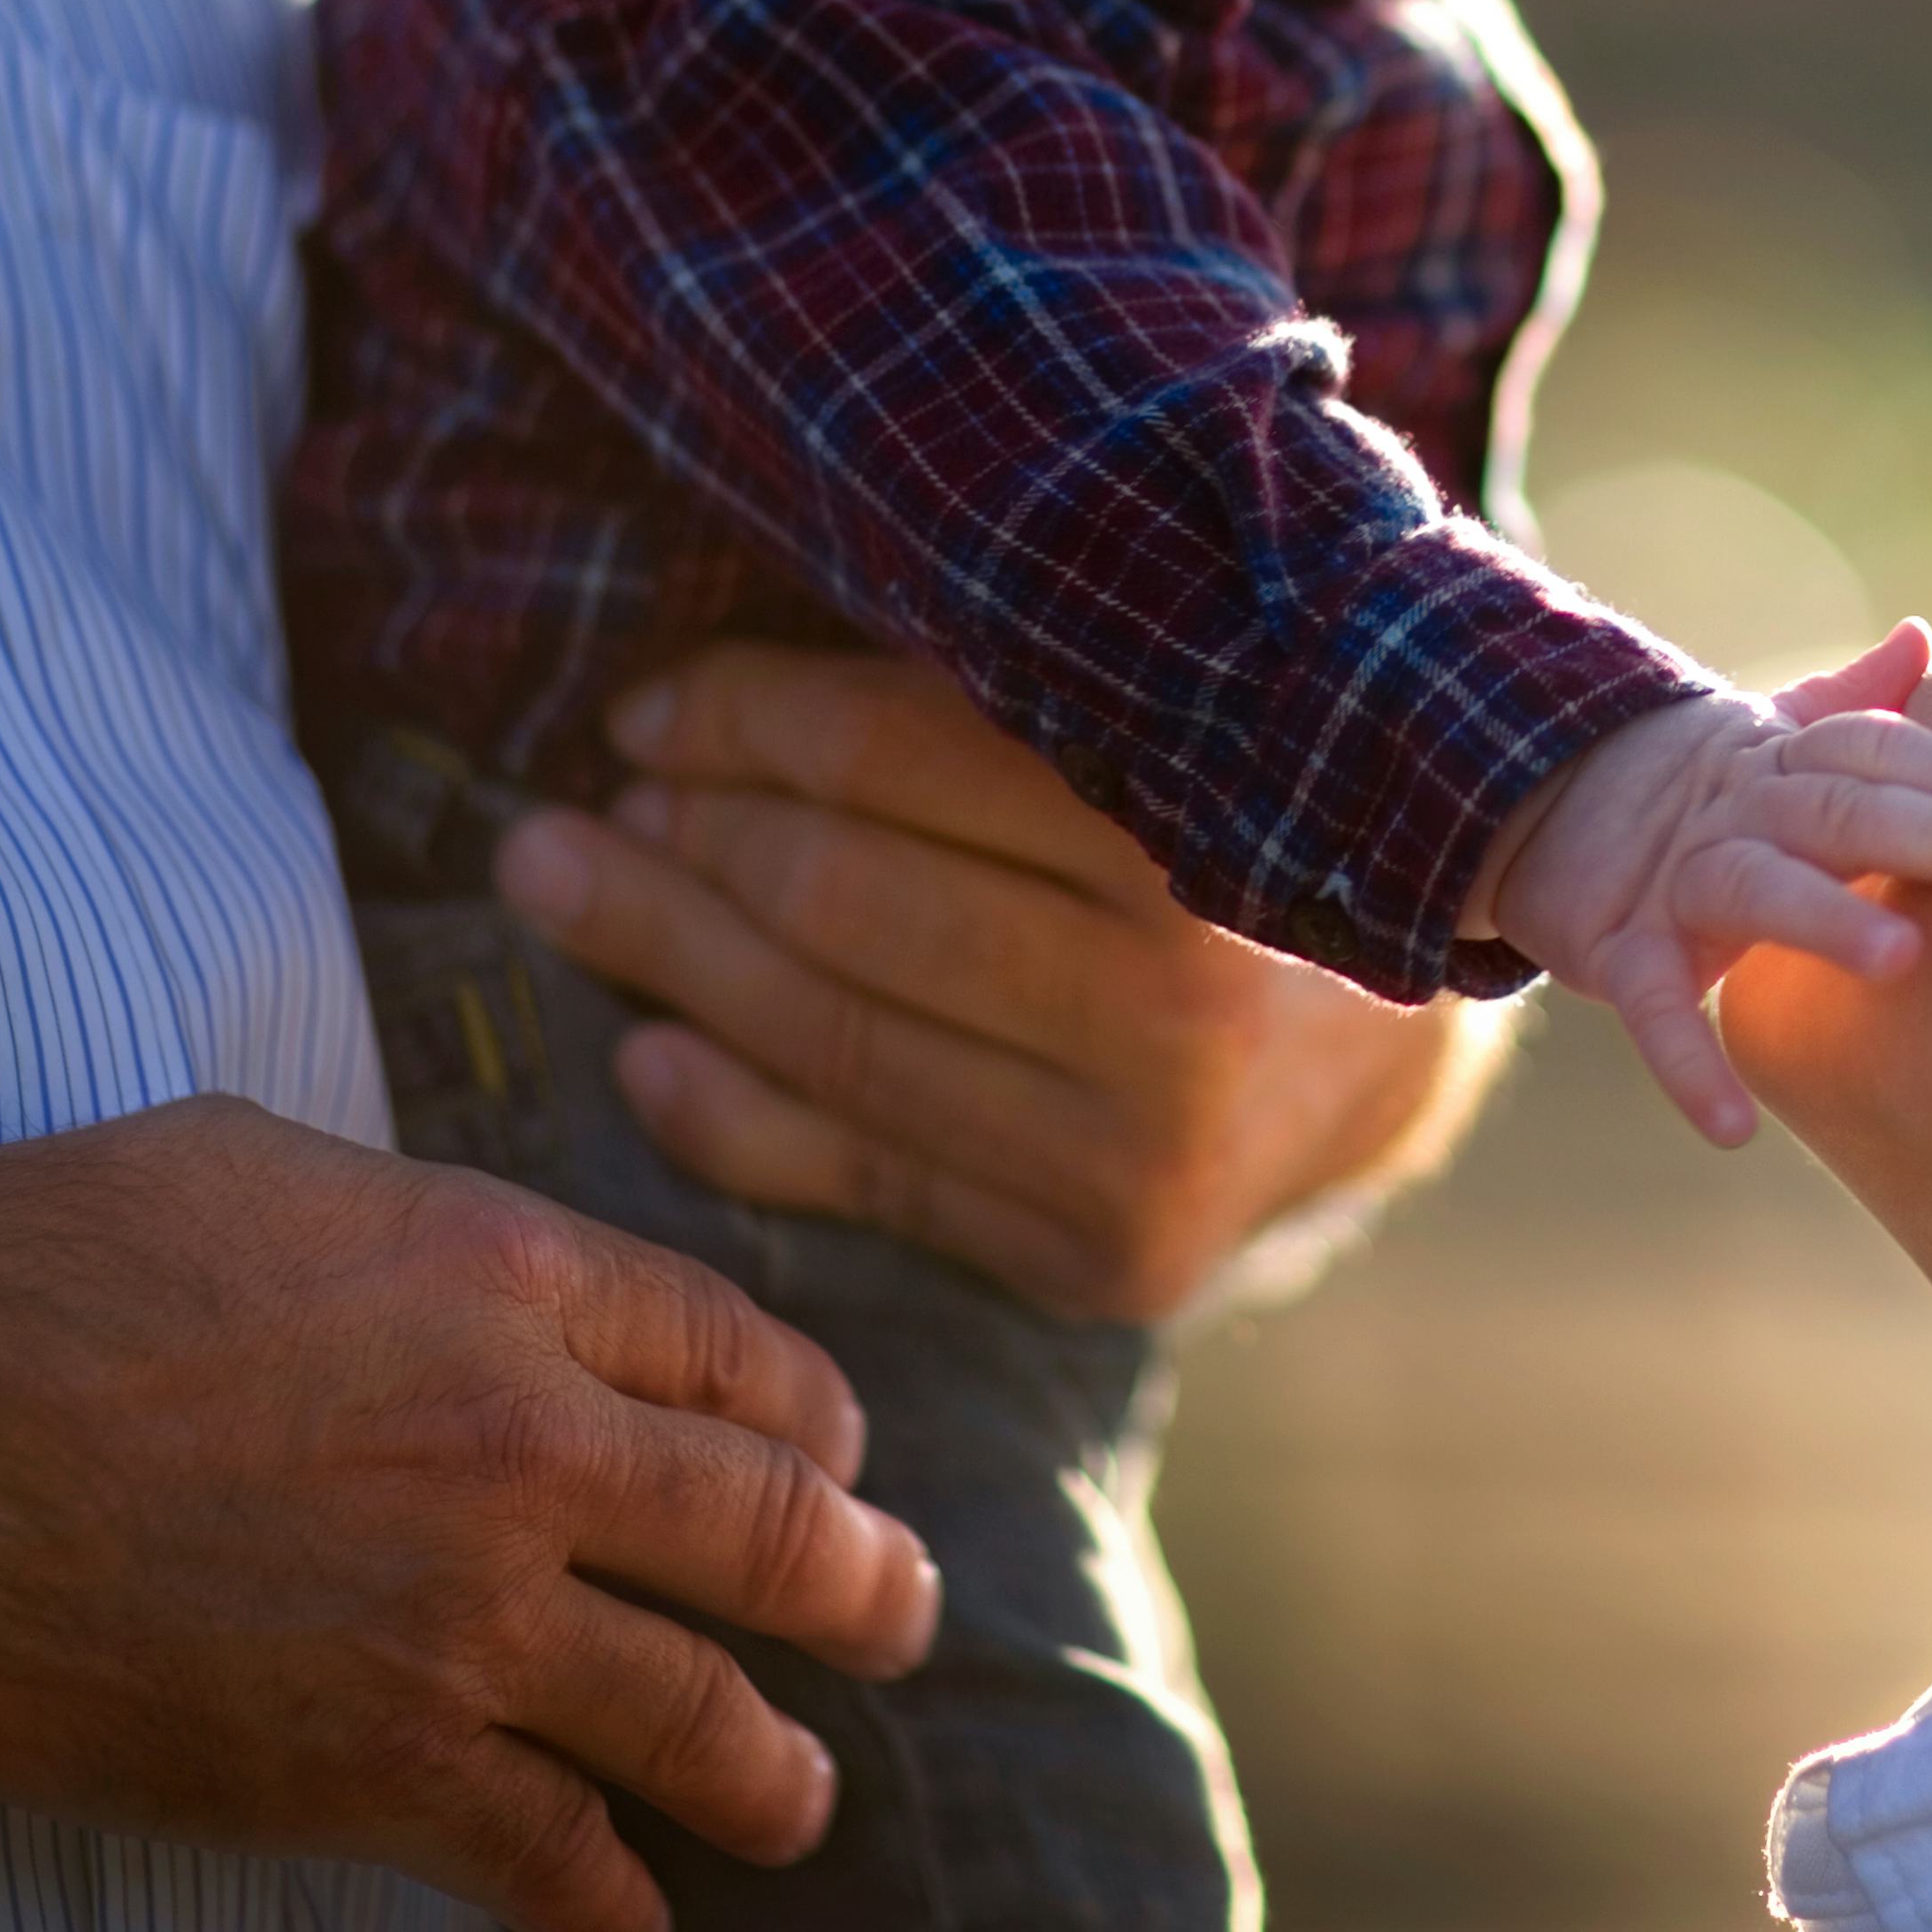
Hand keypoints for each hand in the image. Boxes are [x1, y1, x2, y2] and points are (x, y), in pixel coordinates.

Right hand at [0, 1098, 931, 1931]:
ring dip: (773, 1768)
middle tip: (900, 1617)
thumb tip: (462, 1272)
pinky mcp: (370, 1766)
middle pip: (768, 1527)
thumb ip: (403, 1226)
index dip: (804, 1410)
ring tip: (805, 1799)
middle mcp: (521, 1443)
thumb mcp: (249, 1167)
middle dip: (861, 1585)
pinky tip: (631, 1925)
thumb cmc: (15, 1279)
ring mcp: (458, 1619)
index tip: (833, 1450)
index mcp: (497, 1273)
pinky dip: (606, 1900)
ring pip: (694, 1712)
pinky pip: (544, 1850)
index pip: (728, 1347)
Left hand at [499, 642, 1493, 1322]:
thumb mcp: (1161, 746)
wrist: (1372, 1073)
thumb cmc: (1221, 866)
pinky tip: (645, 1050)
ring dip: (665, 954)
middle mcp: (1179, 1011)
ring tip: (560, 882)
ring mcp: (1136, 1157)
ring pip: (831, 1040)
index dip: (751, 719)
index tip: (650, 708)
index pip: (912, 755)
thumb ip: (998, 704)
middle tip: (584, 798)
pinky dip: (726, 1112)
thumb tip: (720, 670)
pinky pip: (859, 1175)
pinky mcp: (1091, 1261)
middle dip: (684, 838)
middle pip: (848, 902)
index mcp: (1200, 836)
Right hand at [1477, 622, 1931, 1145]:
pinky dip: (1689, 1067)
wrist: (1544, 803)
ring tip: (1903, 962)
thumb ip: (1856, 701)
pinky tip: (1734, 1131)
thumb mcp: (1774, 739)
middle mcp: (1740, 808)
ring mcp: (1676, 878)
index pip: (1873, 748)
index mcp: (1787, 758)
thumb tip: (1926, 634)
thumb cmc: (1707, 792)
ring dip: (1828, 922)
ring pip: (1758, 889)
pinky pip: (1655, 1010)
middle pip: (1839, 806)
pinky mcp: (1618, 950)